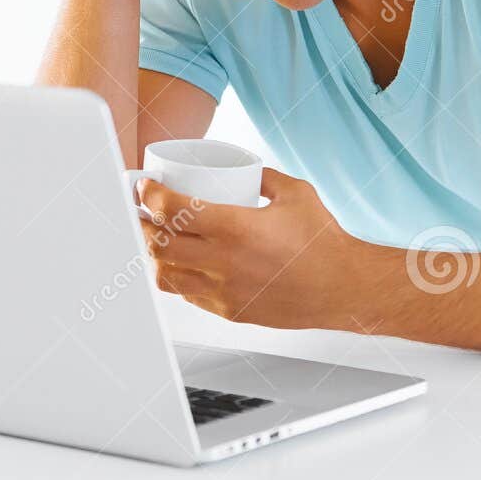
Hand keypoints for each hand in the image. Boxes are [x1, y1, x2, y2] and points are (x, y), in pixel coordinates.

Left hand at [137, 169, 374, 330]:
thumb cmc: (323, 243)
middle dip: (139, 224)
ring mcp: (223, 290)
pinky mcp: (228, 310)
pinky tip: (179, 263)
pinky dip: (176, 277)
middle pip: (157, 244)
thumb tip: (246, 169)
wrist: (343, 288)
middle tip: (137, 211)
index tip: (144, 188)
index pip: (172, 211)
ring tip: (153, 238)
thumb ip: (265, 176)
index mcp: (235, 228)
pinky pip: (187, 294)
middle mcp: (223, 262)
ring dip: (153, 254)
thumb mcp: (295, 193)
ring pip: (166, 275)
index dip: (149, 197)